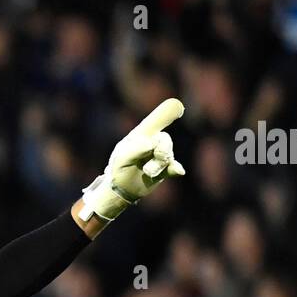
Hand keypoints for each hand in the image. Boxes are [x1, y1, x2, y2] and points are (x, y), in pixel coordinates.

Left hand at [77, 98, 186, 224]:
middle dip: (162, 150)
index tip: (178, 106)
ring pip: (168, 155)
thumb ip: (135, 149)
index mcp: (139, 136)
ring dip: (158, 165)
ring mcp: (159, 155)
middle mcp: (152, 142)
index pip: (153, 122)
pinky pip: (174, 167)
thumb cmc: (119, 170)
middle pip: (165, 139)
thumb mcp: (121, 159)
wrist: (122, 189)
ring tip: (146, 172)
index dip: (166, 114)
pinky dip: (175, 169)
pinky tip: (178, 171)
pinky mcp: (165, 168)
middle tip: (153, 158)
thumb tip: (152, 144)